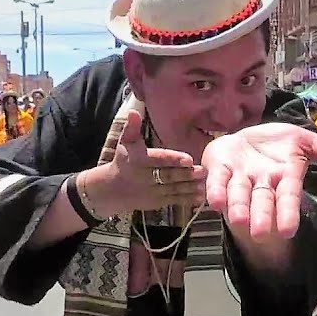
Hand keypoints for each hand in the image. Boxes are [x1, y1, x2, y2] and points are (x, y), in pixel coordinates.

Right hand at [83, 109, 205, 216]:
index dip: (173, 160)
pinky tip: (201, 196)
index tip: (189, 159)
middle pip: (168, 176)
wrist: (111, 190)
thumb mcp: (125, 143)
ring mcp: (151, 193)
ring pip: (173, 190)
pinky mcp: (156, 203)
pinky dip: (188, 199)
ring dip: (190, 188)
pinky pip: (174, 201)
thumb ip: (131, 128)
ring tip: (205, 184)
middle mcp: (144, 178)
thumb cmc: (123, 161)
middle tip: (203, 171)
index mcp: (138, 161)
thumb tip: (133, 111)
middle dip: (186, 175)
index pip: (158, 160)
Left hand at [203, 122, 316, 238]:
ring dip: (238, 207)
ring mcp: (239, 176)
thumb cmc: (279, 144)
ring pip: (238, 194)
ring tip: (238, 221)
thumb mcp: (304, 141)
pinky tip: (214, 202)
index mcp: (283, 177)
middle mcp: (261, 182)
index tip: (288, 231)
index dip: (288, 212)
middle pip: (262, 201)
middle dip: (261, 216)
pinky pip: (217, 180)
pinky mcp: (218, 167)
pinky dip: (215, 190)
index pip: (287, 196)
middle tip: (260, 235)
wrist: (248, 137)